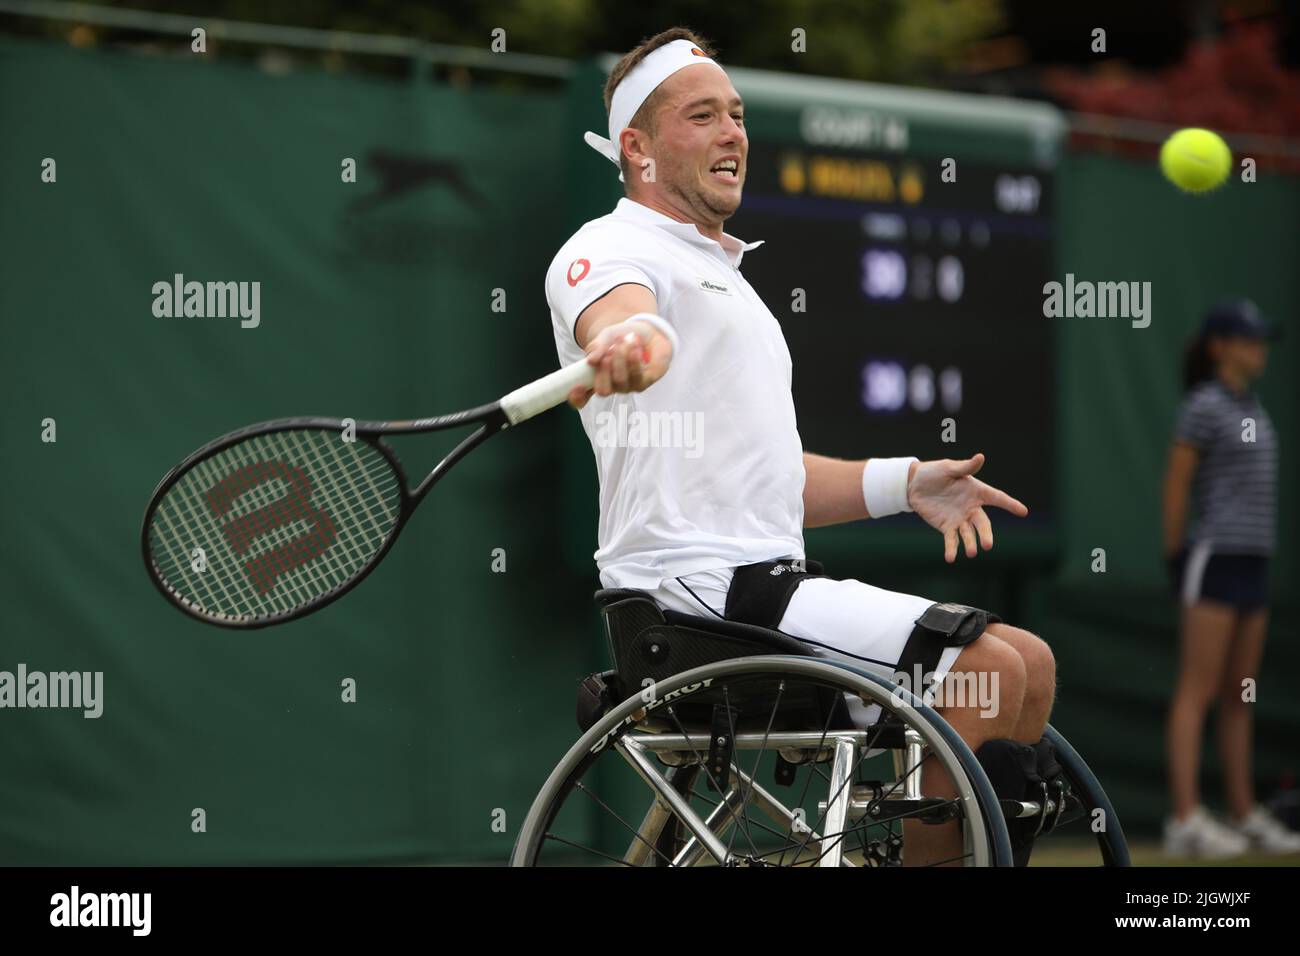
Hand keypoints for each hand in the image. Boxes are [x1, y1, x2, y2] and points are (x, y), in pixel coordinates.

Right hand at [567, 319, 671, 408]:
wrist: (645, 331)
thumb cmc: (621, 338)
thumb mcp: (605, 337)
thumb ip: (597, 347)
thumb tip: (590, 360)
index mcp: (596, 379)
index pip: (581, 399)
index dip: (577, 397)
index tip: (577, 386)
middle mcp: (612, 386)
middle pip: (603, 390)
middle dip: (604, 370)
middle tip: (608, 351)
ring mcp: (630, 386)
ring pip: (620, 381)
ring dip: (620, 359)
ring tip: (623, 341)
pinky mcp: (646, 381)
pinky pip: (638, 375)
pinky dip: (634, 358)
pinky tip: (635, 345)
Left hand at [906, 453, 1028, 562]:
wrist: (913, 484)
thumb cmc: (934, 472)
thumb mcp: (949, 468)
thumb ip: (965, 467)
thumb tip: (981, 456)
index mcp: (976, 491)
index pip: (997, 498)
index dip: (1010, 504)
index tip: (1023, 512)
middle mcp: (971, 507)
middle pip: (983, 523)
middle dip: (986, 534)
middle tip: (988, 545)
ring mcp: (959, 519)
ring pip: (968, 534)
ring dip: (970, 544)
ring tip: (971, 553)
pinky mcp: (946, 526)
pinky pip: (951, 540)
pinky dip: (951, 549)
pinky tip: (950, 558)